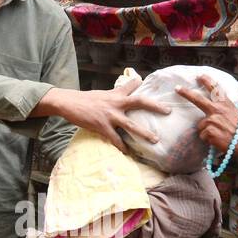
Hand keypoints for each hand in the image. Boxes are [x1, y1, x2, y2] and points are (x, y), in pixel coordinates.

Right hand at [39, 85, 170, 151]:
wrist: (68, 103)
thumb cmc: (85, 100)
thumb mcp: (102, 94)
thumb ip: (115, 95)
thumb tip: (123, 94)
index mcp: (116, 94)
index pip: (132, 85)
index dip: (143, 83)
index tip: (156, 85)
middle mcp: (115, 103)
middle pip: (139, 102)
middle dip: (155, 106)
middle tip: (168, 111)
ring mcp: (109, 115)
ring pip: (131, 125)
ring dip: (144, 133)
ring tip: (155, 140)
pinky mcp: (102, 126)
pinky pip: (115, 139)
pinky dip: (122, 146)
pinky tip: (128, 153)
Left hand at [176, 75, 237, 161]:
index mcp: (225, 104)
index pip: (215, 89)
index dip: (207, 81)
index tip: (199, 76)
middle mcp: (216, 110)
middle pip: (197, 99)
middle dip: (186, 92)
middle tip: (177, 88)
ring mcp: (211, 121)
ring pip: (201, 124)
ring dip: (207, 130)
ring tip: (219, 134)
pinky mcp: (208, 132)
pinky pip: (203, 135)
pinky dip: (208, 139)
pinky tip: (217, 140)